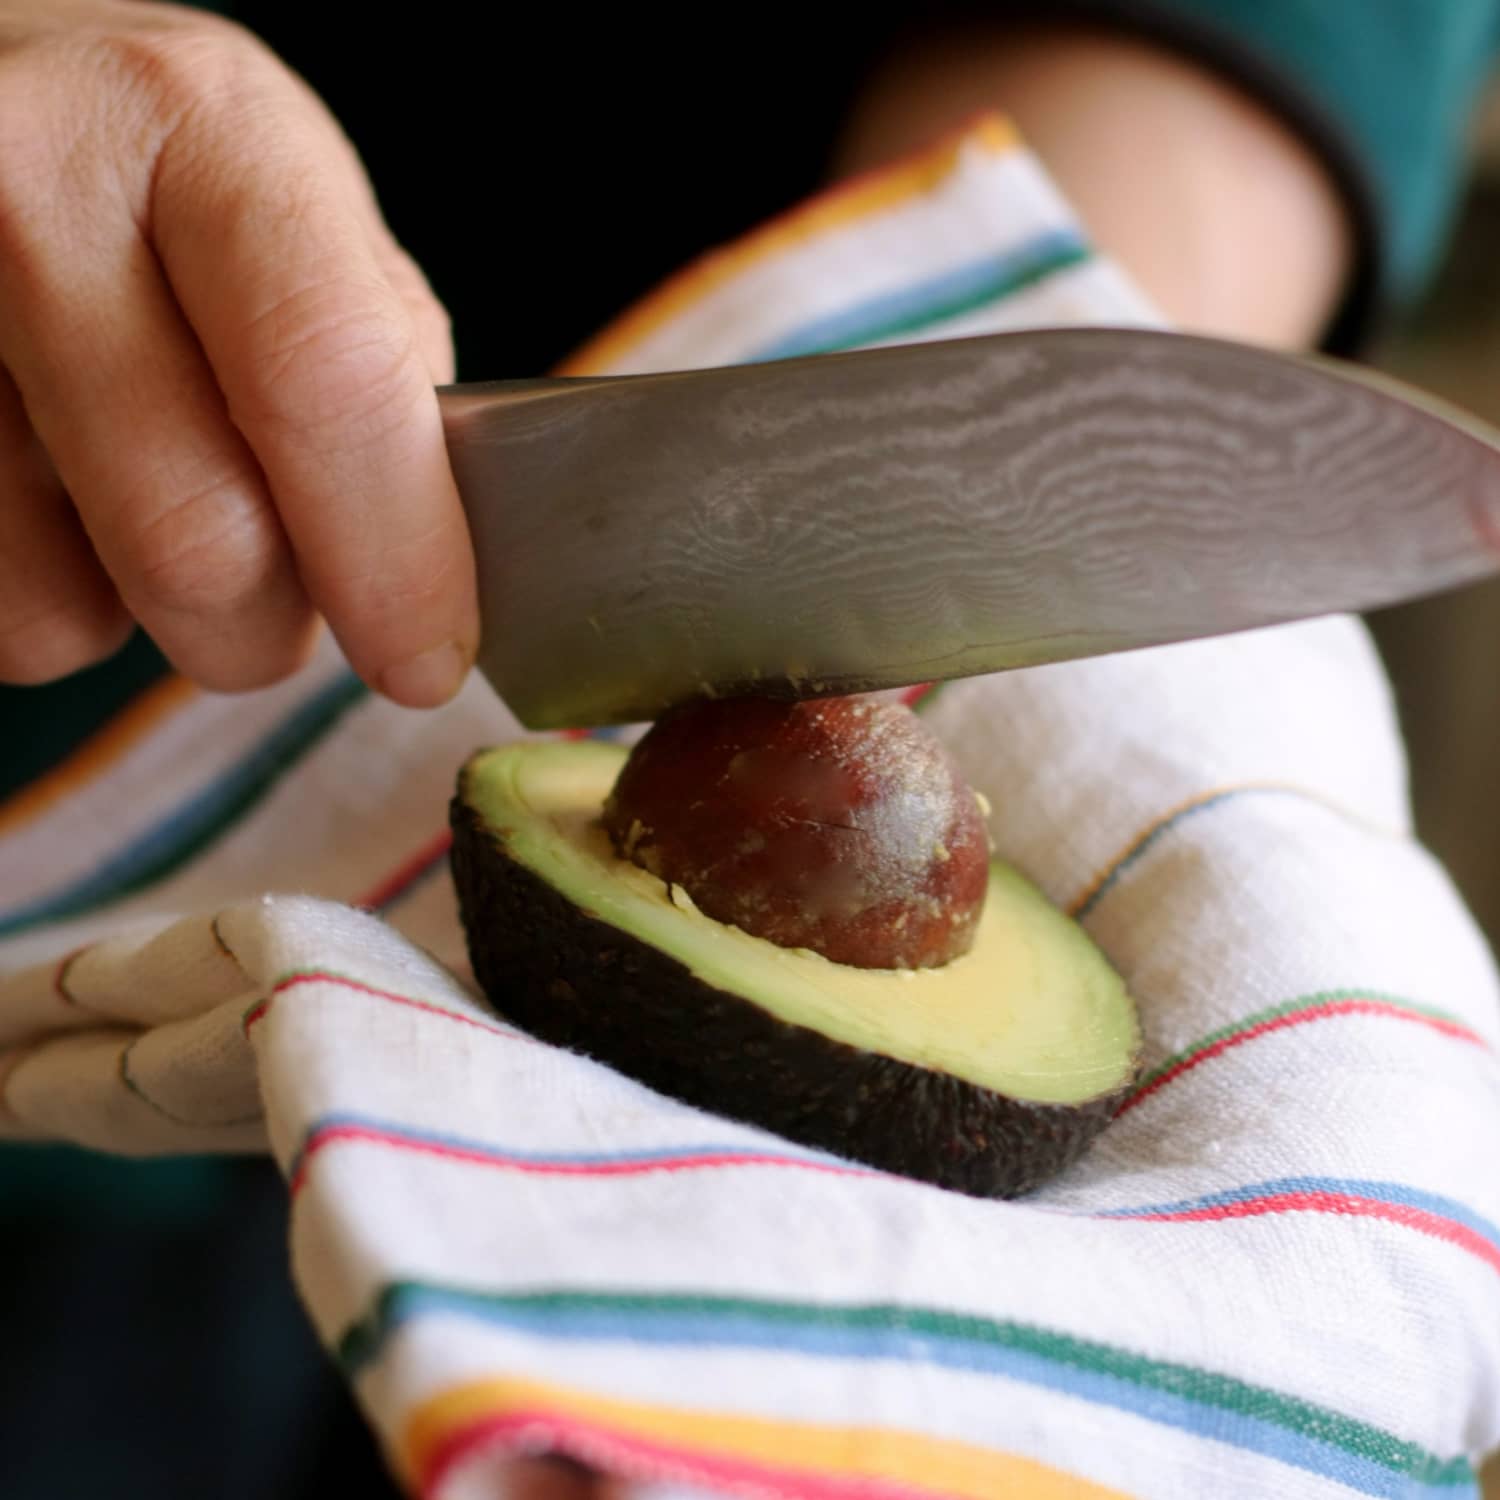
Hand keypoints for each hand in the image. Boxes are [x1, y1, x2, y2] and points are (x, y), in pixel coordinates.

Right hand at [0, 0, 476, 704]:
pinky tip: (66, 501)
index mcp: (209, 125)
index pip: (323, 381)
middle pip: (198, 537)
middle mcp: (35, 185)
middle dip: (273, 626)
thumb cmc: (175, 182)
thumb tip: (422, 582)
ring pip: (71, 605)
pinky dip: (57, 596)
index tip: (427, 660)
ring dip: (153, 615)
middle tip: (290, 602)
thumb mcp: (311, 220)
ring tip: (162, 506)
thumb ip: (386, 383)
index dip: (393, 558)